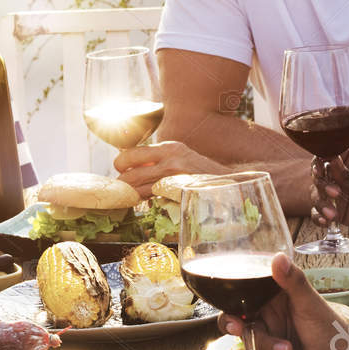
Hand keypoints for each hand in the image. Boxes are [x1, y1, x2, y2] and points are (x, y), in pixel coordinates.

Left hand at [113, 141, 227, 197]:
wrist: (229, 182)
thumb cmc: (200, 172)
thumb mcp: (180, 157)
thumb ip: (158, 159)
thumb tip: (131, 166)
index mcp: (168, 147)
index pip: (132, 153)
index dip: (121, 163)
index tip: (119, 170)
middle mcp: (171, 157)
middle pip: (131, 173)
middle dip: (122, 184)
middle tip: (120, 190)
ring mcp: (175, 175)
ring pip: (138, 187)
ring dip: (130, 194)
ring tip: (129, 197)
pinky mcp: (179, 190)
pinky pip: (153, 197)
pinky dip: (144, 200)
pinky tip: (145, 202)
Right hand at [216, 253, 348, 349]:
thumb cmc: (333, 330)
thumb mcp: (311, 304)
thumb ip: (293, 282)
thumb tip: (278, 257)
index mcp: (276, 295)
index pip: (246, 291)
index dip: (233, 298)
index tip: (232, 308)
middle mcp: (269, 314)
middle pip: (237, 316)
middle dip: (235, 324)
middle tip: (239, 328)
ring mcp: (269, 335)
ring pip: (248, 339)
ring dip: (267, 348)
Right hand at [311, 148, 348, 244]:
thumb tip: (332, 163)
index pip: (330, 155)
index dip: (321, 161)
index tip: (320, 170)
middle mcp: (344, 176)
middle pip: (319, 175)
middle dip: (321, 184)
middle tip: (333, 193)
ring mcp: (340, 195)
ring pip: (317, 193)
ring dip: (320, 202)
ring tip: (332, 214)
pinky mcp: (339, 213)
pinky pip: (319, 212)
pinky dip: (317, 216)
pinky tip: (325, 221)